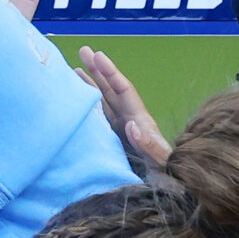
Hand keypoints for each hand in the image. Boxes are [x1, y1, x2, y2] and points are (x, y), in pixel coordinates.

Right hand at [77, 46, 171, 164]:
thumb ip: (150, 144)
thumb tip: (132, 126)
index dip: (110, 72)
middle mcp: (128, 119)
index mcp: (140, 119)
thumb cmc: (165, 173)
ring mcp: (119, 129)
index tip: (98, 56)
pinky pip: (96, 119)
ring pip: (102, 102)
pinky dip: (85, 108)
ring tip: (73, 70)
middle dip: (98, 70)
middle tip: (83, 50)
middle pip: (111, 89)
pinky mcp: (111, 140)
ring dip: (89, 85)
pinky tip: (74, 103)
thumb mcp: (161, 159)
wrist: (164, 187)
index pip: (123, 89)